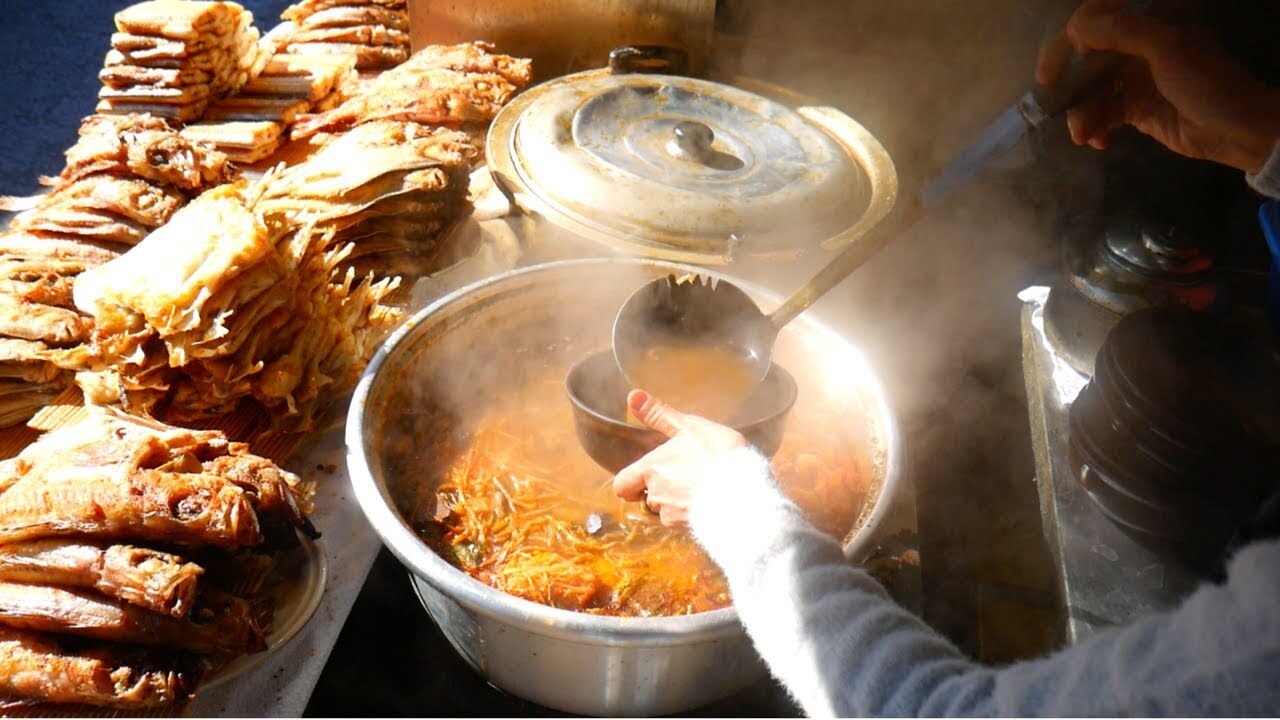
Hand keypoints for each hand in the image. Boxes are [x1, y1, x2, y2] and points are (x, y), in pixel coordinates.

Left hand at [612, 389, 747, 526]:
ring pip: (666, 513)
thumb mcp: (688, 427)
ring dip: (677, 505)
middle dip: (659, 492)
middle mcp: (656, 495)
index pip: (622, 485)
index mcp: (651, 469)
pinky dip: (693, 516)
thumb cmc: (716, 455)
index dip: (629, 484)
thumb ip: (659, 415)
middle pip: (646, 499)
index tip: (643, 479)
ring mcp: (673, 515)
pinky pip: (684, 524)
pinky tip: (710, 504)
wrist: (745, 492)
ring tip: (701, 491)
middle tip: (682, 480)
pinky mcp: (690, 529)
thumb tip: (633, 396)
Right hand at [1037, 0, 1279, 172]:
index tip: (1051, 71)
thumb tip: (1075, 31)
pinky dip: (1095, 128)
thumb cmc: (1206, 83)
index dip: (1067, 43)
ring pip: (1091, 91)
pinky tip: (1099, 141)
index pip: (1093, 22)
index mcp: (1146, 24)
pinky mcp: (1135, 110)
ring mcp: (1134, 80)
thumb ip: (1122, 31)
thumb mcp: (1168, 47)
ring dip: (1082, 113)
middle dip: (1069, 85)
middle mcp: (1136, 48)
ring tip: (1084, 134)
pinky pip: (1102, 114)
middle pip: (1085, 60)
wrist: (1237, 130)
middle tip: (1052, 106)